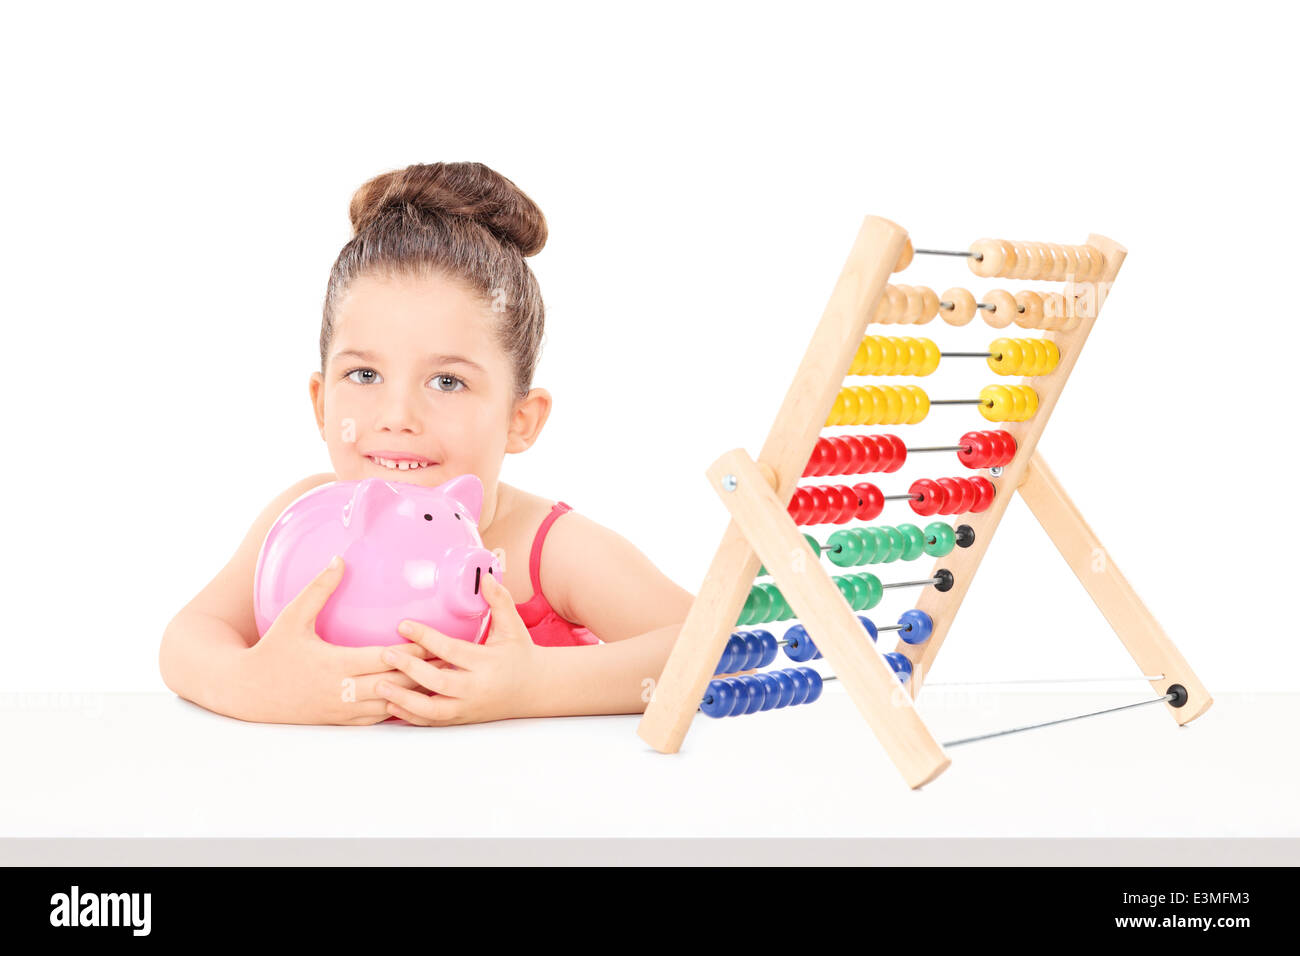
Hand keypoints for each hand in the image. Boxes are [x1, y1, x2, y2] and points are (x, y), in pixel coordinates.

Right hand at [238, 556, 432, 724]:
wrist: (247, 693)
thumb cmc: (271, 651)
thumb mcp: (293, 617)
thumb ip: (319, 589)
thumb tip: (339, 559)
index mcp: (336, 664)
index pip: (386, 658)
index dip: (413, 650)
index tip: (436, 638)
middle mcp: (343, 691)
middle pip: (397, 684)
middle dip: (425, 671)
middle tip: (452, 659)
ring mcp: (343, 710)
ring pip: (391, 704)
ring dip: (416, 694)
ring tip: (443, 680)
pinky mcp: (340, 721)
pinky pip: (377, 718)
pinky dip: (398, 709)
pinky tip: (416, 700)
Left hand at [375, 571, 544, 724]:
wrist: (536, 690)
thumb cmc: (521, 655)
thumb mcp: (514, 627)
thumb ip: (499, 601)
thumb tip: (486, 576)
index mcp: (488, 663)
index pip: (452, 650)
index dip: (426, 638)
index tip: (403, 625)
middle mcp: (477, 688)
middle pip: (438, 682)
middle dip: (409, 669)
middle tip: (386, 653)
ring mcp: (469, 707)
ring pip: (432, 710)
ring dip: (404, 699)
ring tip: (381, 685)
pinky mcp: (463, 719)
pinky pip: (433, 721)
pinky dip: (411, 715)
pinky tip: (391, 705)